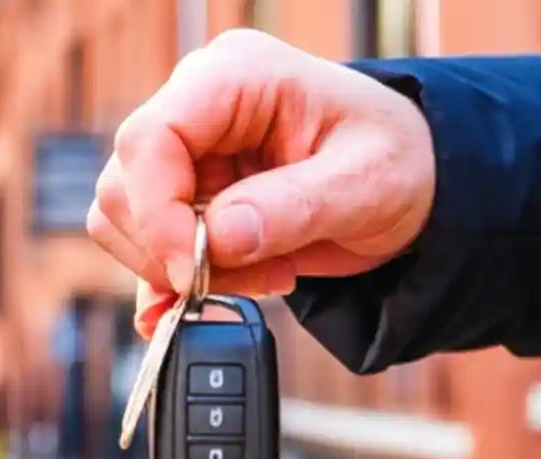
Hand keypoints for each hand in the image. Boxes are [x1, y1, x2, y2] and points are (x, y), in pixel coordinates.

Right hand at [87, 29, 434, 336]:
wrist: (415, 178)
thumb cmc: (399, 159)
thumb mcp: (366, 183)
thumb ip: (292, 208)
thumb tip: (219, 238)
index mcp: (236, 77)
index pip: (149, 139)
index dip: (158, 213)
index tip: (195, 268)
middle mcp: (197, 107)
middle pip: (125, 185)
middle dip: (175, 249)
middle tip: (252, 275)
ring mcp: (188, 152)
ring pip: (125, 220)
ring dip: (181, 268)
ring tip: (260, 273)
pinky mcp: (187, 194)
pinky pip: (145, 244)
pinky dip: (168, 283)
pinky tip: (210, 298)